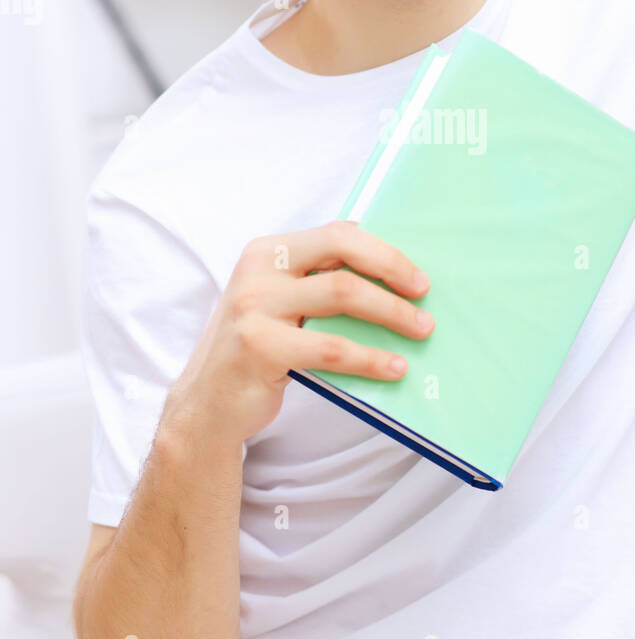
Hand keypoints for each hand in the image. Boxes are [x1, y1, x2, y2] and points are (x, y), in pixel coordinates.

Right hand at [162, 221, 432, 445]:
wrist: (206, 404)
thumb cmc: (258, 349)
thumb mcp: (280, 302)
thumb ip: (319, 280)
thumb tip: (391, 271)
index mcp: (269, 251)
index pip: (337, 233)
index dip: (383, 251)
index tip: (417, 275)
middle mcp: (259, 270)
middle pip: (342, 252)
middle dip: (392, 271)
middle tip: (425, 296)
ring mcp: (255, 306)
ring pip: (342, 295)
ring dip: (390, 313)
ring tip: (420, 331)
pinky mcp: (259, 346)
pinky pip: (331, 347)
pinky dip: (370, 357)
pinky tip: (394, 367)